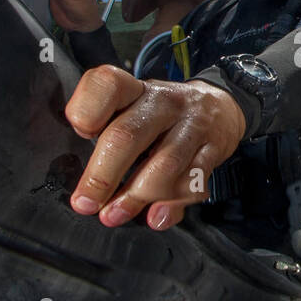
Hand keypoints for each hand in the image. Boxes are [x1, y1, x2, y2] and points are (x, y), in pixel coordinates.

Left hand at [65, 66, 246, 230]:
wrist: (219, 109)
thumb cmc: (161, 116)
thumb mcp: (132, 108)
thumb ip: (104, 133)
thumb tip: (85, 183)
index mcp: (136, 89)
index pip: (108, 84)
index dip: (87, 109)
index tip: (81, 132)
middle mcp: (164, 103)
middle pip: (129, 135)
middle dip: (102, 176)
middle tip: (86, 203)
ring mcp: (192, 126)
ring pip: (163, 165)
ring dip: (135, 197)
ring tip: (114, 215)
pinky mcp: (212, 152)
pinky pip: (193, 182)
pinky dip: (171, 204)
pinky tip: (156, 216)